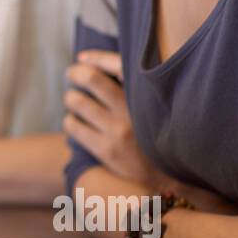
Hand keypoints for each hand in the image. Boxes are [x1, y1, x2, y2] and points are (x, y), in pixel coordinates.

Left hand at [63, 50, 156, 183]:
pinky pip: (74, 127)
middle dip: (76, 73)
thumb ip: (135, 90)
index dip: (97, 57)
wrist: (167, 180)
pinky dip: (70, 121)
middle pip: (91, 79)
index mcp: (146, 96)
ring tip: (73, 100)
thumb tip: (103, 67)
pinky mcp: (106, 150)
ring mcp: (118, 131)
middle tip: (72, 74)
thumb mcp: (154, 111)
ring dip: (71, 98)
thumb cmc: (156, 138)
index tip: (82, 57)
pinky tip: (75, 123)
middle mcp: (132, 110)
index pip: (119, 64)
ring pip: (77, 102)